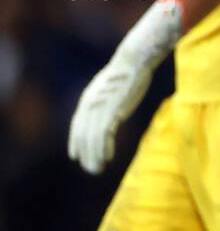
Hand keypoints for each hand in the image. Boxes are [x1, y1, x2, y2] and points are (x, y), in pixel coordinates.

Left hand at [68, 0, 182, 173]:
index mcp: (88, 99)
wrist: (133, 61)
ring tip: (98, 169)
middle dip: (86, 154)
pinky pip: (105, 134)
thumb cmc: (128, 74)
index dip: (75, 142)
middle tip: (91, 169)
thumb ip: (106, 100)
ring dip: (95, 156)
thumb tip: (110, 110)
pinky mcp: (113, 110)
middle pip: (83, 135)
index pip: (77, 126)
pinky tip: (108, 157)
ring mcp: (100, 107)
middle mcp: (90, 104)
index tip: (76, 156)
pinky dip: (105, 148)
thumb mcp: (111, 87)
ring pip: (93, 138)